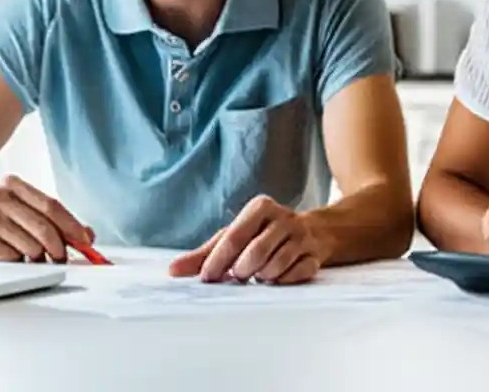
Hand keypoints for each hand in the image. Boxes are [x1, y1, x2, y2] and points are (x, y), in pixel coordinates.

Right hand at [0, 174, 92, 262]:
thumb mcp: (16, 210)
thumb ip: (49, 218)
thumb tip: (86, 233)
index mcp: (11, 184)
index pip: (51, 205)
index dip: (72, 225)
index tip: (85, 239)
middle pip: (45, 226)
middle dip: (60, 246)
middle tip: (62, 257)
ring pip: (33, 245)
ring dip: (39, 257)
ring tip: (30, 256)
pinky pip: (15, 257)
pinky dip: (19, 261)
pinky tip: (8, 256)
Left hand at [168, 195, 326, 284]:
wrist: (314, 233)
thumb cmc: (264, 235)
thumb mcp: (235, 237)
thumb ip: (205, 253)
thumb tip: (172, 270)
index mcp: (260, 207)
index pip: (234, 236)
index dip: (217, 261)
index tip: (207, 278)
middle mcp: (283, 218)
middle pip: (256, 253)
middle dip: (241, 271)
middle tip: (237, 276)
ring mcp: (302, 236)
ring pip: (276, 266)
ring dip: (262, 277)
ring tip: (258, 275)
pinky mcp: (315, 255)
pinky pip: (296, 274)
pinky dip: (282, 281)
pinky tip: (277, 278)